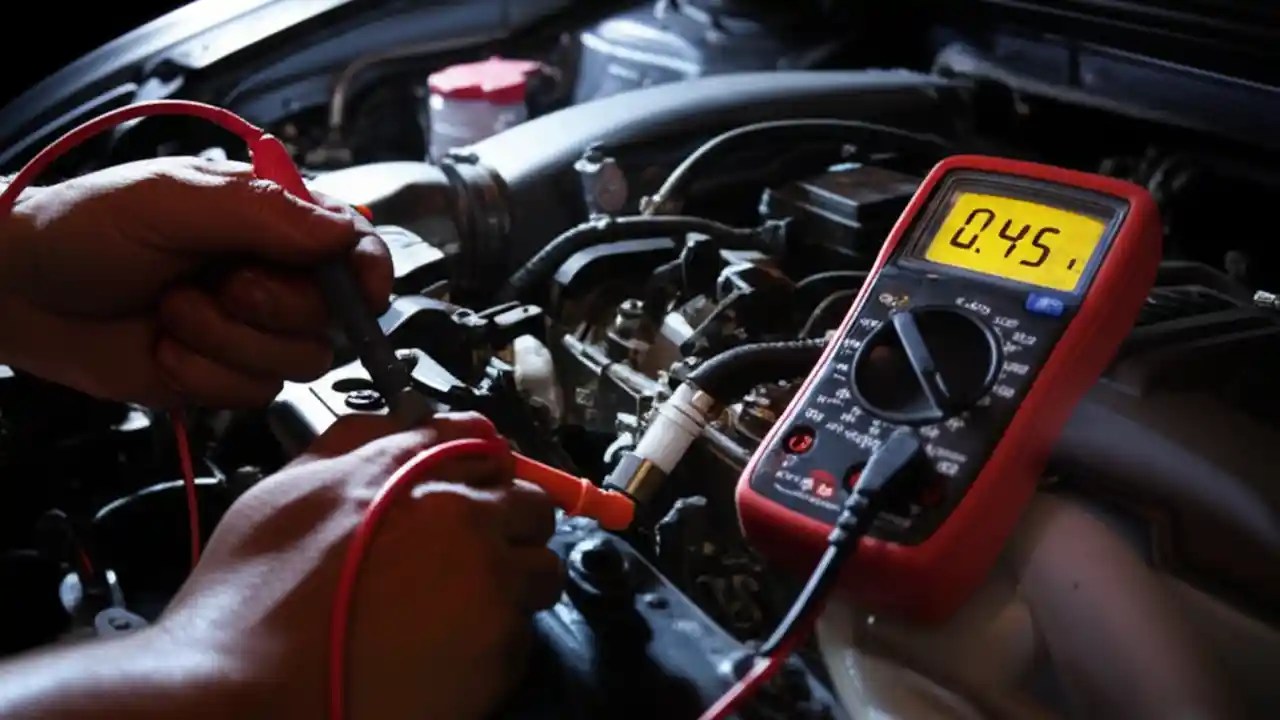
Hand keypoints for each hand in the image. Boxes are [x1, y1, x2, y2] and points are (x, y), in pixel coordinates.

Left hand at [0, 156, 390, 406]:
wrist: (20, 295)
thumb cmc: (83, 230)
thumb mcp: (171, 202)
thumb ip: (261, 214)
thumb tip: (342, 232)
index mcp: (273, 220)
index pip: (355, 247)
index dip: (370, 273)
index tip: (363, 292)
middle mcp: (274, 275)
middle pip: (334, 316)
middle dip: (270, 307)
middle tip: (216, 283)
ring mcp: (252, 330)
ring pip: (298, 362)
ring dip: (227, 342)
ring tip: (174, 313)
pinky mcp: (226, 375)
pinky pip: (255, 393)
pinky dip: (204, 375)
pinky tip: (165, 349)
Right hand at [160, 413, 561, 719]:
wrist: (250, 694)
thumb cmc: (252, 602)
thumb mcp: (286, 492)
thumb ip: (353, 446)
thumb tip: (400, 425)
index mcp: (411, 473)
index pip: (481, 440)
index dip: (480, 463)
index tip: (477, 480)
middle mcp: (463, 518)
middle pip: (531, 501)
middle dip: (510, 521)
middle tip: (473, 550)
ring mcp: (490, 584)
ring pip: (542, 569)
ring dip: (517, 581)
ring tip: (463, 607)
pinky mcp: (500, 650)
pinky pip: (525, 634)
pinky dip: (499, 639)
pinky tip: (448, 649)